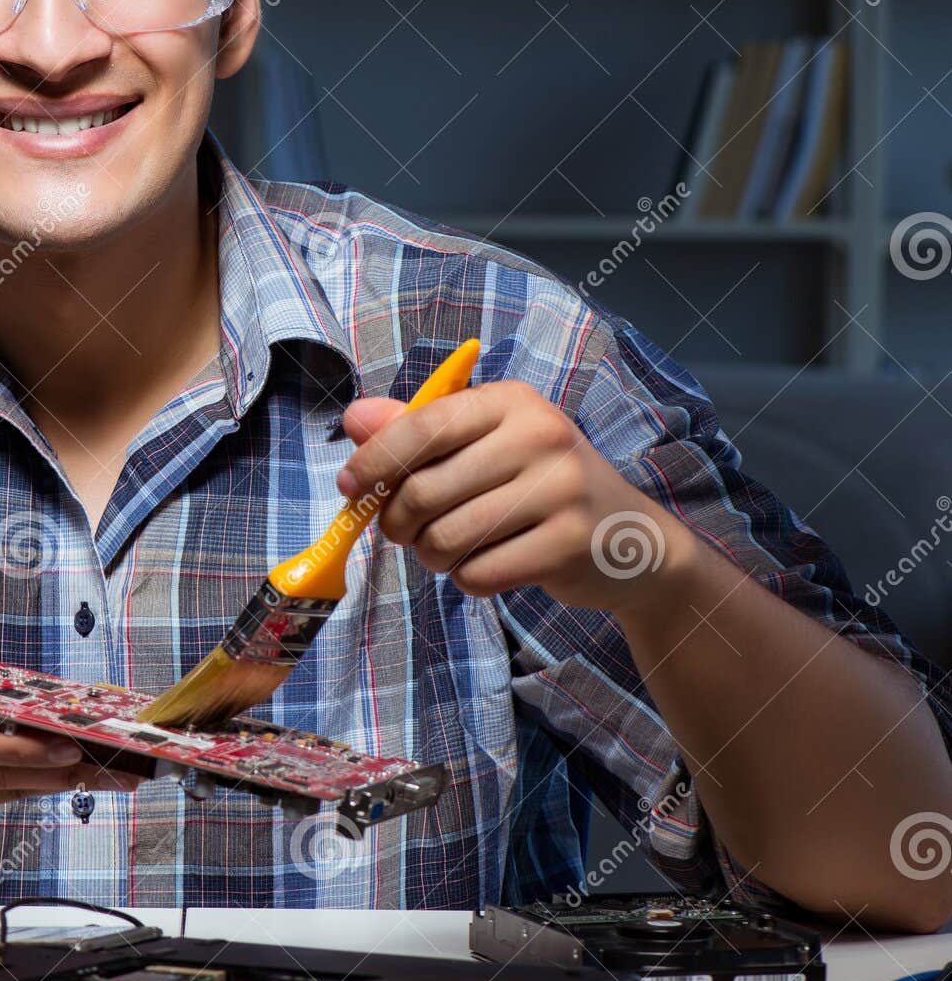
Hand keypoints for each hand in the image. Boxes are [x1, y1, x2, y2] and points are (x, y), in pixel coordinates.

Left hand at [338, 380, 697, 611]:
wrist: (630, 540)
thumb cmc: (540, 486)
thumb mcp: (486, 444)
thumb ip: (419, 430)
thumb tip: (354, 418)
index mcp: (512, 402)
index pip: (423, 426)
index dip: (374, 460)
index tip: (350, 486)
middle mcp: (540, 436)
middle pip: (423, 491)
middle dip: (397, 522)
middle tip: (403, 531)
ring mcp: (559, 491)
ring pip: (446, 538)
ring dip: (432, 555)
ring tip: (448, 549)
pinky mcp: (567, 545)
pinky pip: (478, 574)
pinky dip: (468, 579)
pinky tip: (489, 565)